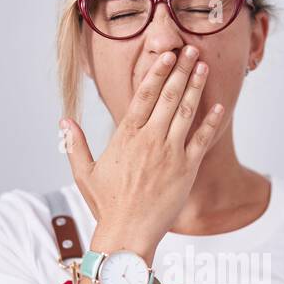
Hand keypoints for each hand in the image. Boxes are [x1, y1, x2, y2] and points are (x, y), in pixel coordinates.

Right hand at [59, 45, 225, 256]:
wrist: (128, 233)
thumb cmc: (106, 206)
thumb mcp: (85, 173)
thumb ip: (75, 145)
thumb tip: (64, 122)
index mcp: (126, 136)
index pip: (144, 95)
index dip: (157, 72)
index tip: (166, 55)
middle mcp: (149, 139)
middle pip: (169, 96)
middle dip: (181, 70)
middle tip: (190, 49)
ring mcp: (170, 153)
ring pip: (186, 112)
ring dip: (196, 87)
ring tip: (203, 66)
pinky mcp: (186, 169)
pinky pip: (202, 140)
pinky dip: (212, 122)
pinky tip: (219, 105)